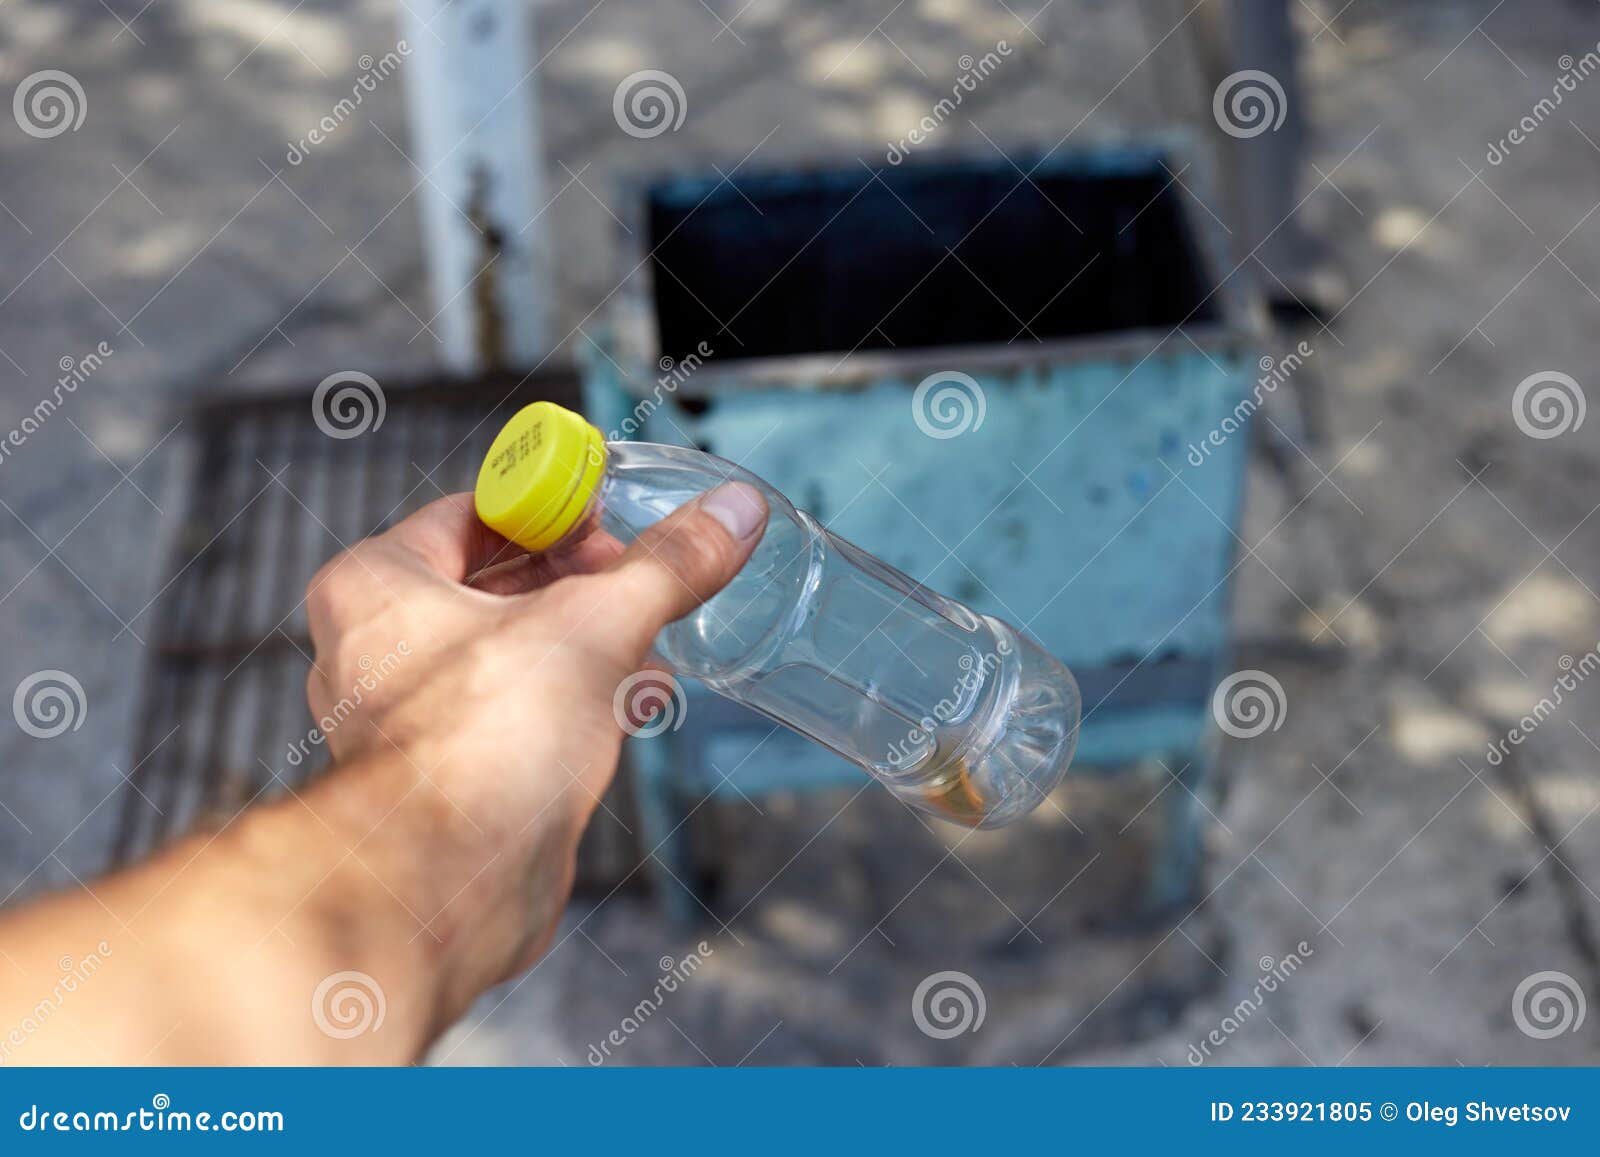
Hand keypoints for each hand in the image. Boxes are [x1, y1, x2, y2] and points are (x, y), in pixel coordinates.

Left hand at [299, 480, 766, 1009]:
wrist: (451, 882)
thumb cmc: (482, 741)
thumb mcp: (596, 624)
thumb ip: (667, 564)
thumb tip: (730, 512)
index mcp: (375, 583)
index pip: (471, 512)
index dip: (551, 507)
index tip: (612, 514)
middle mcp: (373, 646)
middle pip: (492, 582)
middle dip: (577, 581)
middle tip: (636, 578)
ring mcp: (405, 717)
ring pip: (506, 652)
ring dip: (583, 644)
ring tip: (647, 645)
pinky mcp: (444, 776)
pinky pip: (511, 713)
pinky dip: (569, 701)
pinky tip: (630, 706)